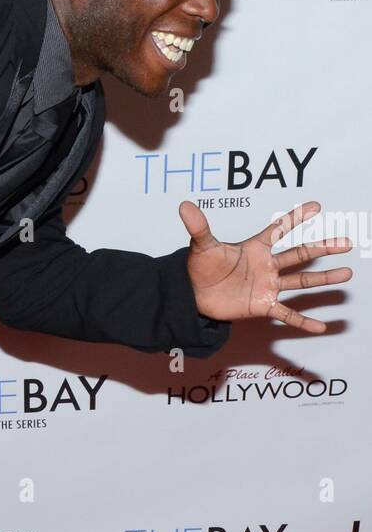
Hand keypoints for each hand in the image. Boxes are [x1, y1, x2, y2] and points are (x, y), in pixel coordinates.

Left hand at [178, 199, 352, 333]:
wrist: (193, 295)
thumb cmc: (200, 268)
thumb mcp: (202, 246)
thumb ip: (199, 227)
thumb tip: (184, 206)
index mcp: (255, 248)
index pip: (279, 229)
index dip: (296, 217)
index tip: (316, 206)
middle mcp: (266, 265)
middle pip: (300, 255)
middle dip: (323, 249)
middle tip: (345, 243)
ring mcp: (267, 285)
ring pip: (301, 281)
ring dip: (323, 279)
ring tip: (346, 274)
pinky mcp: (263, 305)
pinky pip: (288, 314)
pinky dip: (304, 321)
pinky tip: (322, 326)